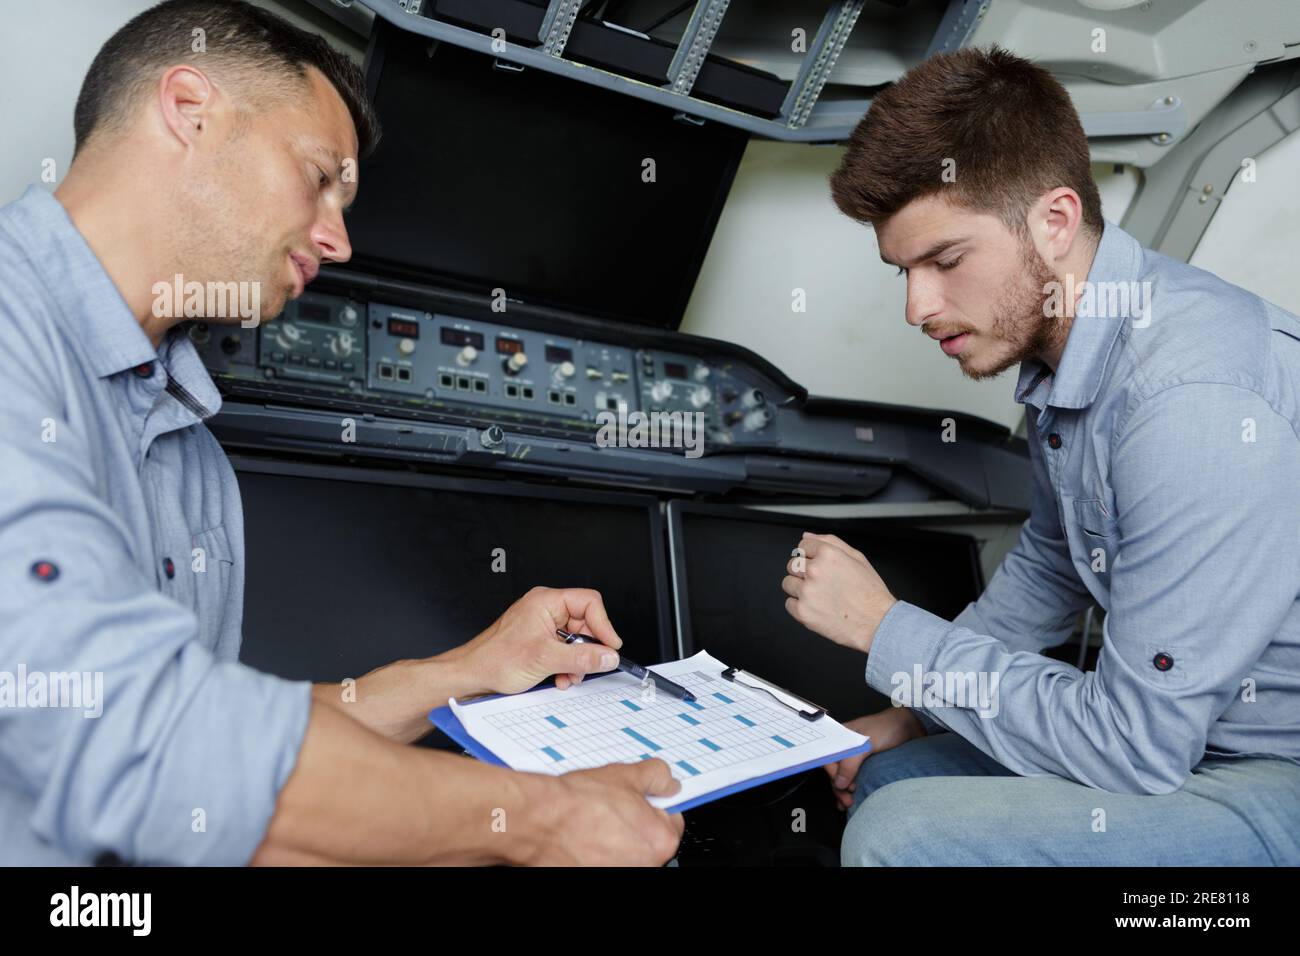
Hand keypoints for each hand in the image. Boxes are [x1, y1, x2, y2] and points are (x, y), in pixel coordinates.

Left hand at [459, 586, 623, 695]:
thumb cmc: (494, 660)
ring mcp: (543, 625)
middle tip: (585, 666)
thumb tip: (608, 656)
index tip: (609, 647)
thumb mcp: (545, 659)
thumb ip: (581, 658)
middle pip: (586, 624)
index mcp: (547, 601)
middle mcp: (546, 609)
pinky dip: (566, 665)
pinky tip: (559, 677)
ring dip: (576, 662)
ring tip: (567, 675)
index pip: (589, 603)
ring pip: (576, 641)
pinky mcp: (540, 641)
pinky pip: (565, 650)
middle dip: (587, 650)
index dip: (603, 625)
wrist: (472, 676)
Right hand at [527, 759, 684, 864]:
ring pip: (626, 855)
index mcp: (662, 839)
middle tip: (611, 811)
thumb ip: (656, 776)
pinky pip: (605, 864)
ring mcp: (622, 875)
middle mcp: (646, 865)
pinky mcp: (597, 879)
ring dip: (615, 843)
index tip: (639, 802)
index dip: (653, 807)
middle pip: (648, 841)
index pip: (672, 820)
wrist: (539, 821)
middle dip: (633, 827)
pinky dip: (596, 856)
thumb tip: (668, 781)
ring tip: (593, 825)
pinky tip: (583, 840)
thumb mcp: (626, 775)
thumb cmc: (579, 802)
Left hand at [782, 532, 896, 652]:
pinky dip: (800, 607)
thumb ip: (830, 542)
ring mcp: (807, 592)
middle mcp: (815, 570)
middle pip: (792, 564)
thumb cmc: (870, 593)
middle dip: (804, 572)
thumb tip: (807, 536)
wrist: (878, 623)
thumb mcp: (857, 558)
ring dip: (800, 589)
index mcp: (828, 554)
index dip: (811, 556)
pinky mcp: (803, 611)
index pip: (802, 546)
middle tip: (822, 584)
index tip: (819, 566)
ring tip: (821, 597)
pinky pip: (789, 604)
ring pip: (788, 583)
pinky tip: (817, 608)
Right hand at [822, 707, 926, 809]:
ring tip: (848, 805)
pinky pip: (855, 779)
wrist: (911, 726)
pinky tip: (851, 801)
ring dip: (844, 792)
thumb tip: (839, 783)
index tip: (843, 786)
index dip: (833, 775)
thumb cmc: (887, 728)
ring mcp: (857, 758)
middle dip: (839, 788)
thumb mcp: (867, 743)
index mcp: (840, 738)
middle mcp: (846, 748)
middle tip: (847, 801)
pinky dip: (852, 791)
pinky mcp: (867, 765)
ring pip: (844, 777)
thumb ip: (851, 763)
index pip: (828, 759)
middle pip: (835, 771)